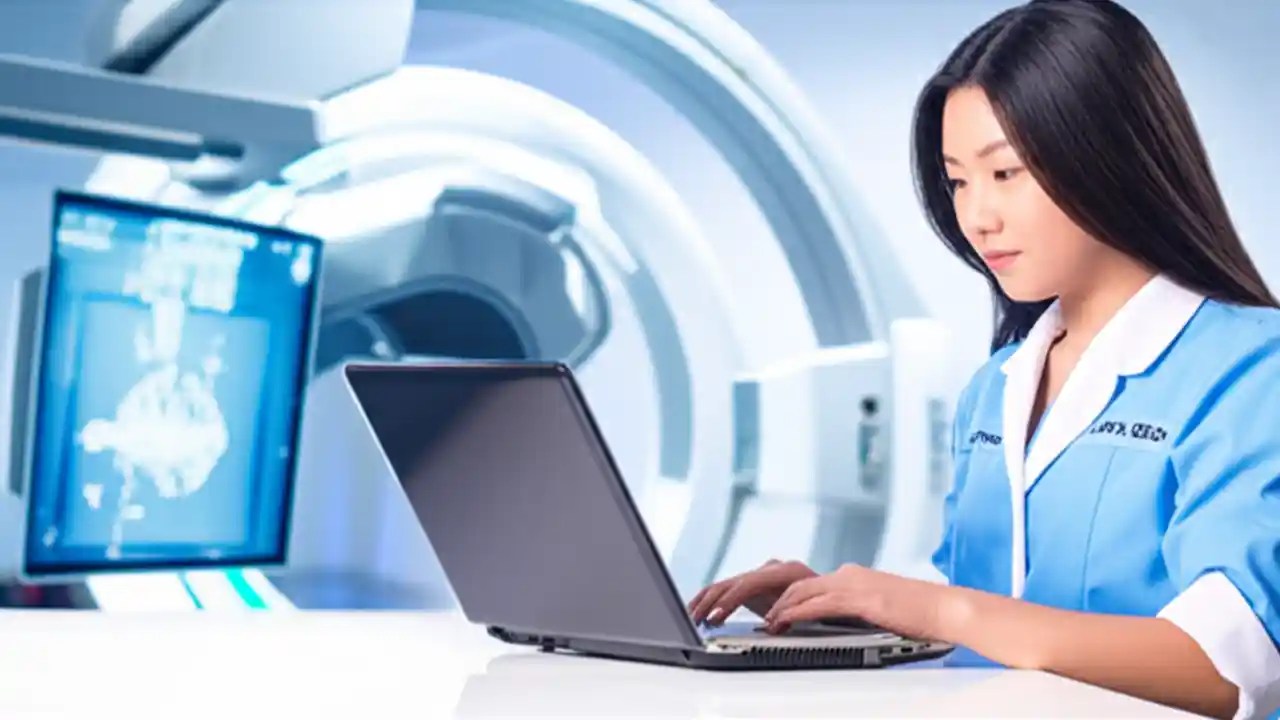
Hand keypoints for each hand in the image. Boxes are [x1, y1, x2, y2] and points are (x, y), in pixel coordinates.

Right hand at [687, 559, 817, 625]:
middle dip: (711, 603)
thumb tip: (771, 625)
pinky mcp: (753, 584)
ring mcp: (761, 575)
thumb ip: (792, 614)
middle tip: (696, 620)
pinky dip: (710, 601)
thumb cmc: (828, 606)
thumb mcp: (814, 610)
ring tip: (691, 618)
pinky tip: (696, 611)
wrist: (834, 596)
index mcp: (786, 571)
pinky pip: (726, 590)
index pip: (749, 583)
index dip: (730, 600)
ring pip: (725, 585)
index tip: (716, 617)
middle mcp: (771, 569)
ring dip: (705, 602)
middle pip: (732, 582)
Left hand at [763, 563, 945, 639]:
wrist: (945, 608)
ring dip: (782, 607)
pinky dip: (798, 613)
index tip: (774, 610)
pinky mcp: (861, 600)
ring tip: (769, 623)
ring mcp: (855, 585)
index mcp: (853, 576)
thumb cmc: (919, 611)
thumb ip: (856, 607)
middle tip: (763, 616)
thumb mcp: (878, 605)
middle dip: (777, 599)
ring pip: (804, 591)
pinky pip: (820, 604)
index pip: (810, 582)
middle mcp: (849, 575)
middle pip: (799, 582)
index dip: (787, 596)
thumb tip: (840, 618)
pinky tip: (787, 621)